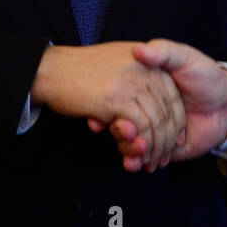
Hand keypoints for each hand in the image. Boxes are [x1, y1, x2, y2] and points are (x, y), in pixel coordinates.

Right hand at [32, 42, 184, 171]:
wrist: (51, 68)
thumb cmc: (81, 71)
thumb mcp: (118, 65)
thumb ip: (138, 81)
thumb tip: (153, 113)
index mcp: (149, 63)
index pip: (174, 99)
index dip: (174, 125)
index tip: (171, 144)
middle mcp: (146, 70)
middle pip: (168, 113)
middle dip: (166, 142)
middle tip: (158, 161)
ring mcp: (132, 83)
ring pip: (157, 123)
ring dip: (154, 149)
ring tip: (146, 163)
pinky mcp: (117, 98)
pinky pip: (140, 127)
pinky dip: (140, 146)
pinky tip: (133, 157)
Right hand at [89, 39, 226, 168]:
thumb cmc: (206, 76)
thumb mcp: (183, 57)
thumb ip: (163, 52)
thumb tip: (138, 51)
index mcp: (145, 86)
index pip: (120, 100)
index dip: (108, 110)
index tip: (96, 116)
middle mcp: (145, 107)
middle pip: (124, 122)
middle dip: (119, 132)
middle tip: (119, 133)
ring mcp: (152, 127)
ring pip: (131, 141)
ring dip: (126, 149)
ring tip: (127, 154)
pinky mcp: (162, 147)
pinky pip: (144, 156)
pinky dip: (137, 161)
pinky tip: (132, 163)